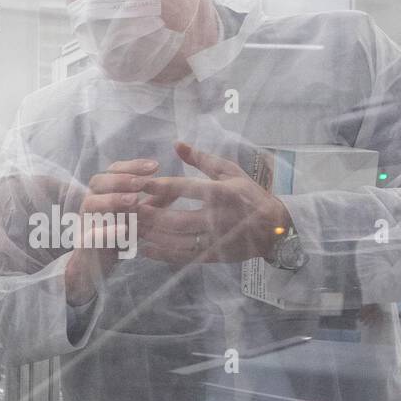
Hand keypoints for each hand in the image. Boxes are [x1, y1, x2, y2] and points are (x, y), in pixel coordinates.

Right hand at [63, 158, 161, 305]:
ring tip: (133, 200)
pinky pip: (91, 234)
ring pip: (91, 204)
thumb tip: (176, 189)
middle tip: (143, 183)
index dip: (133, 166)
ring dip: (112, 200)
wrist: (95, 266)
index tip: (156, 166)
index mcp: (103, 192)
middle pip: (98, 181)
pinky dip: (106, 230)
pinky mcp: (84, 242)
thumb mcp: (137, 217)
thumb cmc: (117, 236)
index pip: (114, 170)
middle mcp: (91, 202)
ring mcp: (85, 221)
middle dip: (122, 180)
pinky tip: (123, 229)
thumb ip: (152, 203)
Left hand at [136, 142, 291, 263]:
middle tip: (126, 210)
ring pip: (176, 240)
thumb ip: (202, 159)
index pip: (186, 188)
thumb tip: (176, 144)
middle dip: (148, 216)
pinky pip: (183, 256)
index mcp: (222, 192)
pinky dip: (161, 254)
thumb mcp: (230, 171)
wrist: (274, 229)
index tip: (139, 183)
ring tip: (130, 228)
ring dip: (150, 235)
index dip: (160, 186)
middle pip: (176, 219)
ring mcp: (215, 239)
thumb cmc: (250, 194)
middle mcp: (217, 217)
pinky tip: (144, 248)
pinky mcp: (213, 255)